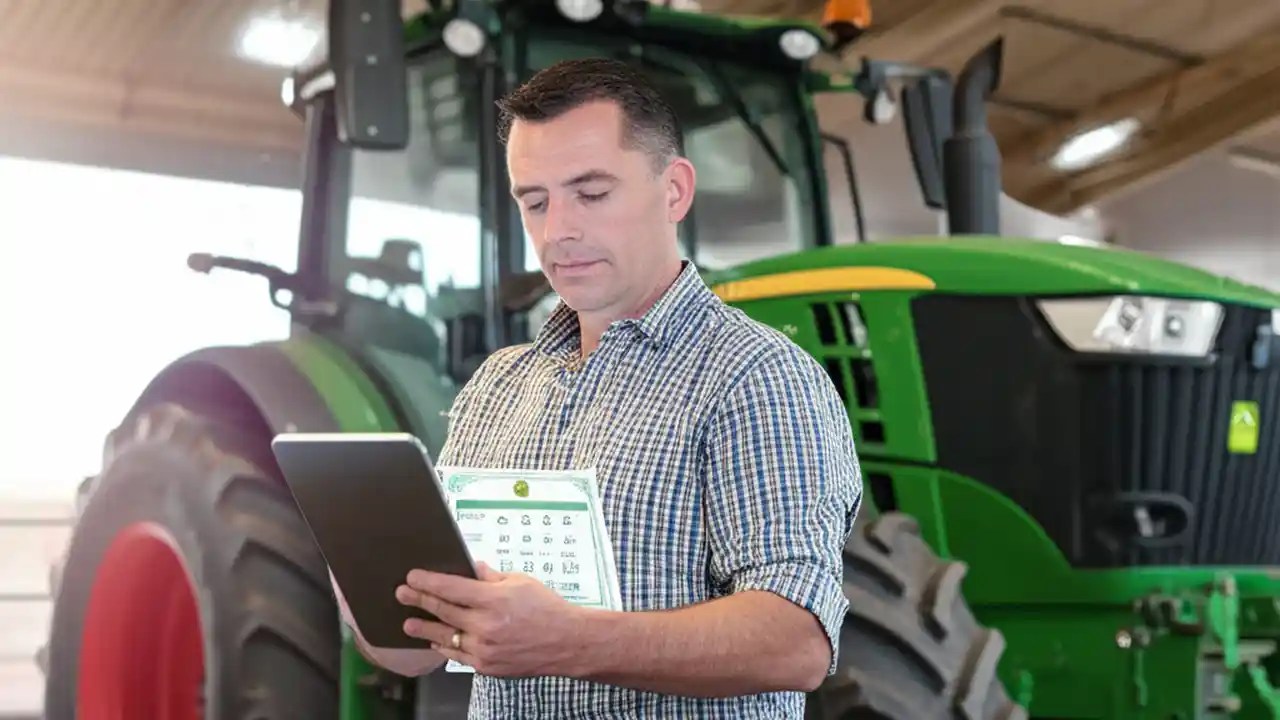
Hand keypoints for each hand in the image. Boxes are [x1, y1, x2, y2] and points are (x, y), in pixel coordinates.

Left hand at [395, 562, 585, 676]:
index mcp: (494, 600)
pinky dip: (446, 646)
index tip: (412, 577)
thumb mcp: (521, 582)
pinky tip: (436, 640)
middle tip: (402, 594)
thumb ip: (491, 577)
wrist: (567, 642)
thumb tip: (469, 569)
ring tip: (408, 623)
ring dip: (425, 628)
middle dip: (419, 600)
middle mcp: (486, 625)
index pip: (451, 588)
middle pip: (444, 611)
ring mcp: (485, 649)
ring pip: (447, 636)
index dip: (428, 582)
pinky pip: (459, 655)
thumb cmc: (547, 609)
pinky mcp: (487, 666)